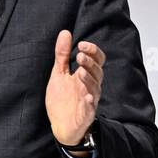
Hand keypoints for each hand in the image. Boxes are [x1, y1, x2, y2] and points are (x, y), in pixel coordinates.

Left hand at [46, 31, 104, 148]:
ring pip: (95, 88)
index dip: (92, 51)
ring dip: (89, 79)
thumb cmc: (62, 99)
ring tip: (80, 72)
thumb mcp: (59, 74)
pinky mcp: (86, 114)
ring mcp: (90, 100)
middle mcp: (90, 86)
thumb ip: (62, 55)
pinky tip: (87, 97)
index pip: (97, 60)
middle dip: (90, 63)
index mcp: (86, 75)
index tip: (81, 44)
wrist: (60, 125)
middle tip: (80, 57)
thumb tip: (65, 32)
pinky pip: (91, 108)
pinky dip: (90, 103)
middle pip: (98, 72)